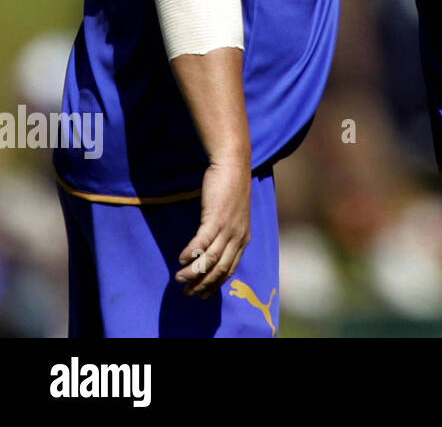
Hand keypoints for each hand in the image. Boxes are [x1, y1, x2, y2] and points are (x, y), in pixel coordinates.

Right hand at [176, 156, 250, 297]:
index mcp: (243, 238)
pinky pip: (202, 242)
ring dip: (193, 273)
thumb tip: (211, 249)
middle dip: (202, 284)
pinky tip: (180, 259)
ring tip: (179, 278)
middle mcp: (238, 237)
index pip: (229, 270)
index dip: (214, 284)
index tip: (201, 294)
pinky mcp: (216, 218)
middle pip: (219, 269)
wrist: (234, 166)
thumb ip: (227, 234)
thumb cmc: (231, 190)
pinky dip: (191, 253)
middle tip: (187, 293)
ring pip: (210, 259)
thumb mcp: (234, 217)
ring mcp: (228, 228)